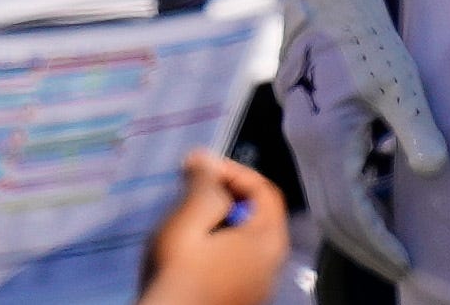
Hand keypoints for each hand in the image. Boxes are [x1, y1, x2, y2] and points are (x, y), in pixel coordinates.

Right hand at [136, 152, 289, 304]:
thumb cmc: (178, 275)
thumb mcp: (188, 221)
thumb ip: (202, 186)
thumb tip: (205, 159)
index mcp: (269, 242)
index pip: (264, 190)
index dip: (233, 171)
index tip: (198, 168)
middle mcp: (272, 265)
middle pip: (256, 215)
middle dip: (224, 195)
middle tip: (189, 190)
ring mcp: (257, 288)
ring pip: (244, 241)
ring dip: (217, 222)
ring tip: (184, 220)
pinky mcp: (240, 302)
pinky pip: (235, 264)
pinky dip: (215, 249)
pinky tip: (188, 253)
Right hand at [274, 0, 446, 278]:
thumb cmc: (366, 35)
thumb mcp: (399, 80)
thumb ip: (414, 129)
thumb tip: (436, 173)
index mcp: (325, 141)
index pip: (350, 214)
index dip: (379, 244)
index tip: (408, 264)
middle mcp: (306, 146)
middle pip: (332, 218)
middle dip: (366, 248)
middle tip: (402, 267)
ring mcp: (303, 138)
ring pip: (326, 201)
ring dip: (358, 226)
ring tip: (397, 239)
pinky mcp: (310, 128)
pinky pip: (327, 178)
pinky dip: (353, 198)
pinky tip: (385, 194)